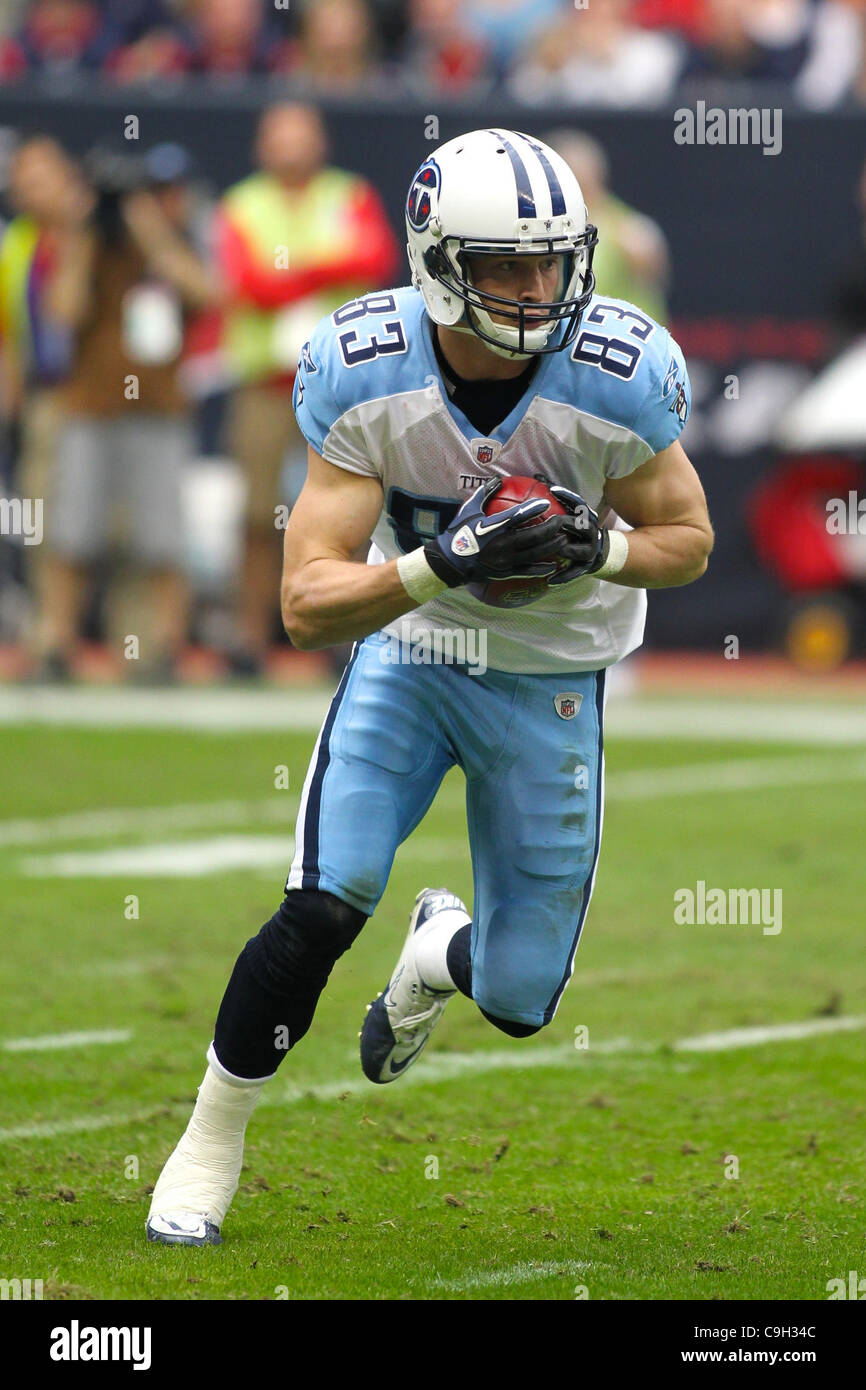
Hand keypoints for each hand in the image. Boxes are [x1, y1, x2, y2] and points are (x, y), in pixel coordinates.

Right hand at [424, 478, 562, 587]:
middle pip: (531, 537)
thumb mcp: (469, 509)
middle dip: (550, 529)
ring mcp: (504, 561)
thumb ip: (485, 493)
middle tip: (562, 522)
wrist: (449, 562)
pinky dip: (540, 568)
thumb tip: (498, 479)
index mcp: (492, 527)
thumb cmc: (458, 533)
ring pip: (533, 554)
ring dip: (550, 547)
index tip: (546, 503)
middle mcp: (501, 545)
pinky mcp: (504, 572)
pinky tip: (552, 565)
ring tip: (564, 540)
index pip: (516, 517)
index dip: (533, 510)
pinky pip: (526, 571)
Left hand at [534, 476, 609, 584]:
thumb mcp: (571, 514)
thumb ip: (556, 500)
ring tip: (553, 550)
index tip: (552, 489)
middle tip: (550, 523)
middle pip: (579, 526)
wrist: (599, 552)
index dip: (566, 496)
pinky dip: (563, 577)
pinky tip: (550, 581)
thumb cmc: (576, 530)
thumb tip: (537, 477)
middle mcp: (590, 532)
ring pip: (577, 551)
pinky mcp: (586, 567)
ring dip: (565, 550)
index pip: (577, 503)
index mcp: (585, 517)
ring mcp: (589, 551)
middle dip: (564, 524)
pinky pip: (574, 573)